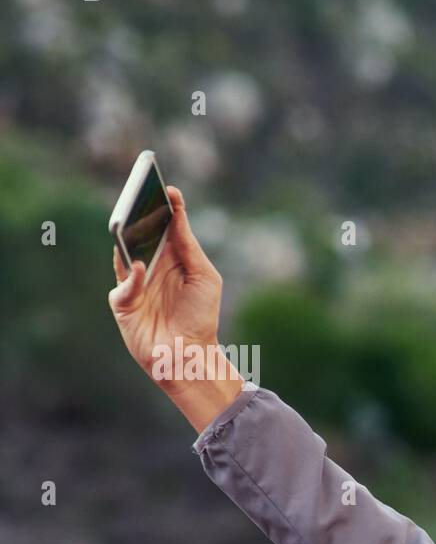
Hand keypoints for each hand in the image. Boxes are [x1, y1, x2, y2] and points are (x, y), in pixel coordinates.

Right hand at [108, 185, 243, 431]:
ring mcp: (134, 284)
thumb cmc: (201, 316)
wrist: (191, 355)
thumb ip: (189, 245)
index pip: (164, 226)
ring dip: (127, 240)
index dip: (164, 207)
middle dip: (139, 216)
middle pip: (140, 235)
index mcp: (172, 258)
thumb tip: (177, 212)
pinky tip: (140, 267)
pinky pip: (123, 286)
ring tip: (132, 221)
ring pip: (124, 255)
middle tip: (141, 194)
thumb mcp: (204, 276)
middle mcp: (150, 266)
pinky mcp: (123, 304)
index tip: (166, 187)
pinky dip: (131, 277)